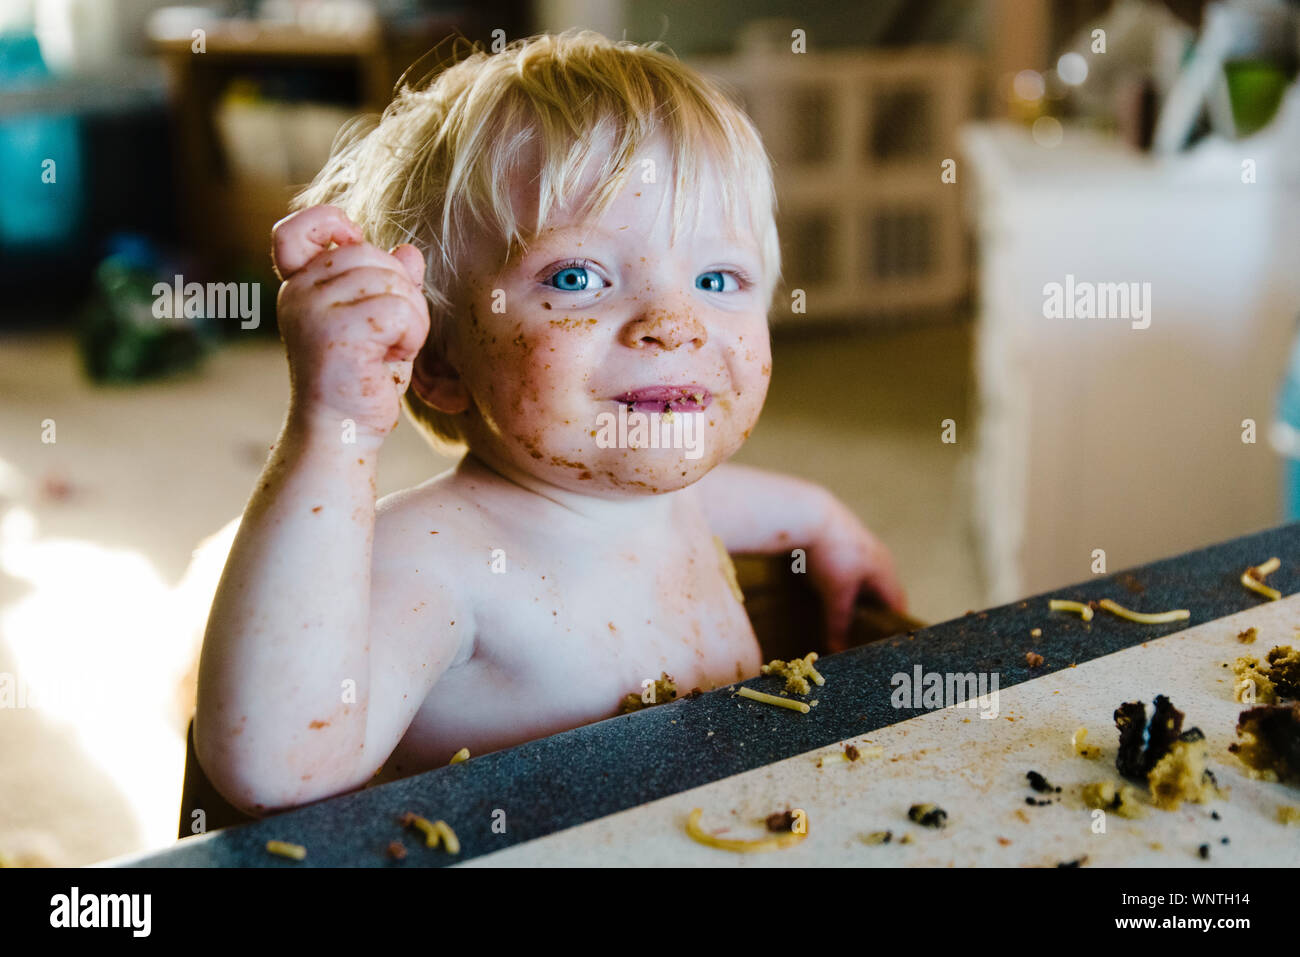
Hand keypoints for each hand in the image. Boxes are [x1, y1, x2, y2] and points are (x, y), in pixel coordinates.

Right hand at [271, 205, 430, 440]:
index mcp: (300, 286)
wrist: (340, 434)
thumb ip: (389, 286)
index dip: (328, 222)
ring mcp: (313, 309)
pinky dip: (412, 335)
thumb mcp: (379, 326)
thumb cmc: (361, 382)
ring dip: (412, 318)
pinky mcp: (337, 331)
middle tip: (392, 334)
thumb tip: (409, 252)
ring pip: (393, 281)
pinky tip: (392, 359)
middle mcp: (299, 293)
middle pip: (372, 254)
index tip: (354, 243)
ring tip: (391, 350)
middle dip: (401, 290)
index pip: (294, 232)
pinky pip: (400, 309)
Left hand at [805, 500, 907, 653]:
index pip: (897, 606)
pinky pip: (849, 569)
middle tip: (860, 637)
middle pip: (882, 594)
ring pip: (864, 581)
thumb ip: (838, 624)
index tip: (882, 646)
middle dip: (872, 614)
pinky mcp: (843, 541)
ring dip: (856, 598)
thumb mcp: (835, 595)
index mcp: (885, 572)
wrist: (807, 515)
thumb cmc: (829, 555)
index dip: (891, 627)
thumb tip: (838, 651)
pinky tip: (826, 591)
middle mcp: (879, 558)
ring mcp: (862, 548)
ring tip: (842, 617)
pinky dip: (843, 583)